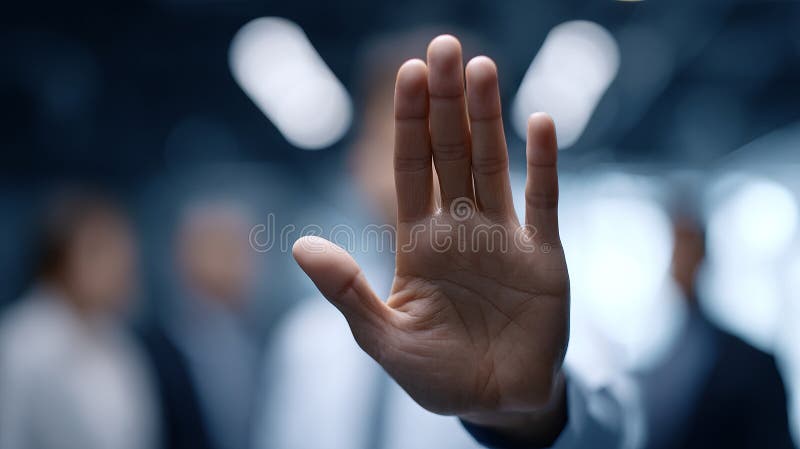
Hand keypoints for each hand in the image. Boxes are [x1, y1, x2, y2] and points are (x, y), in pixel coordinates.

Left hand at [293, 35, 568, 439]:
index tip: (408, 74)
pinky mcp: (544, 254)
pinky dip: (542, 163)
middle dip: (446, 102)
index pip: (410, 168)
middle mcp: (461, 227)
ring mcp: (503, 236)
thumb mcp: (385, 340)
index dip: (409, 123)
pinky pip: (543, 200)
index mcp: (419, 241)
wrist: (497, 402)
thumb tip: (301, 246)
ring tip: (483, 67)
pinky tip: (539, 122)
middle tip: (444, 46)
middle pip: (450, 152)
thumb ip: (348, 293)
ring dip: (488, 117)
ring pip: (494, 163)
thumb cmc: (436, 374)